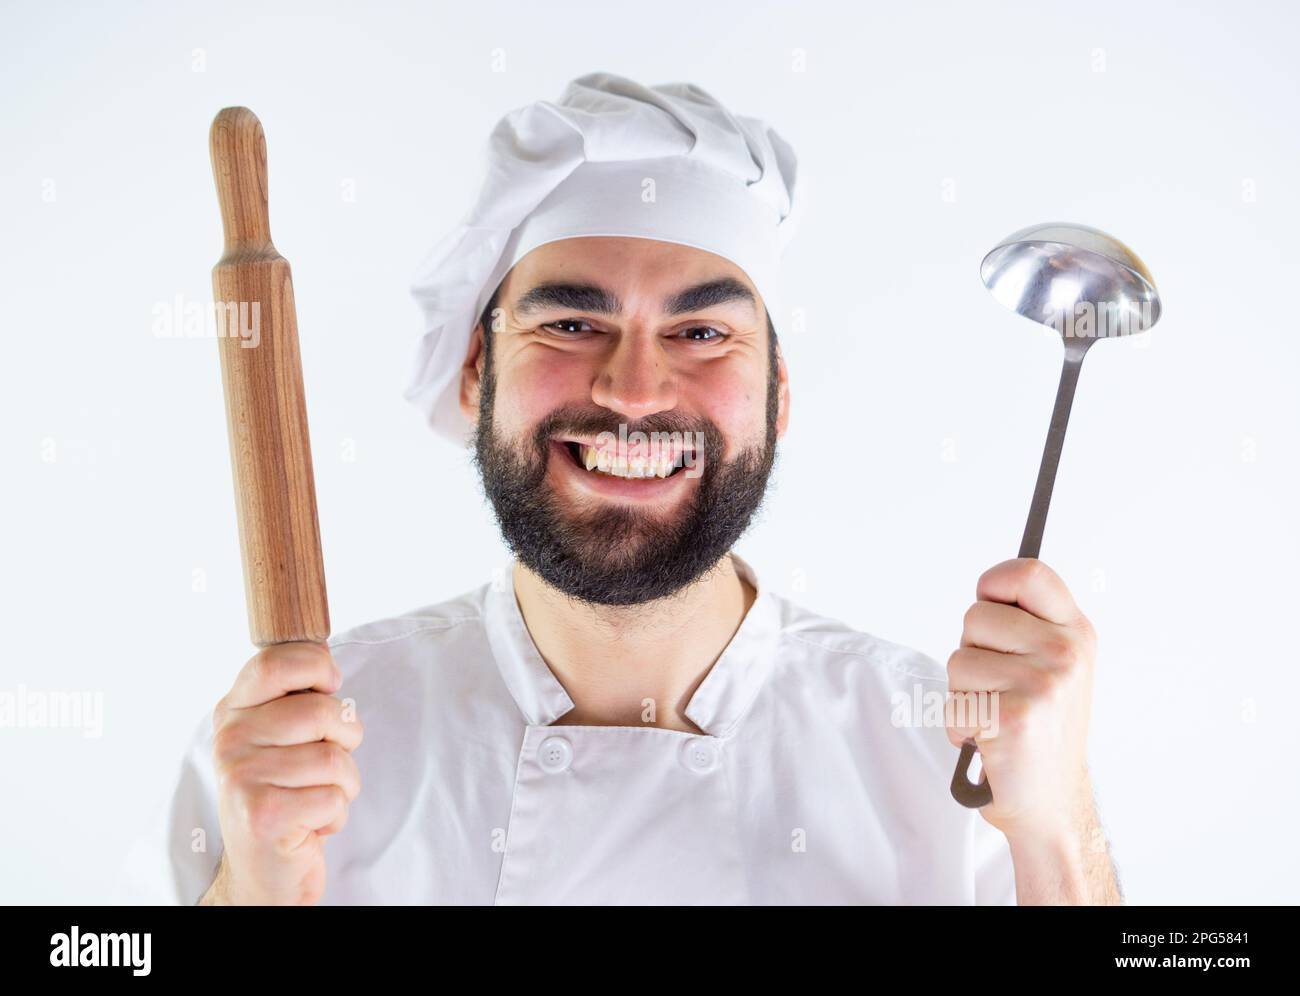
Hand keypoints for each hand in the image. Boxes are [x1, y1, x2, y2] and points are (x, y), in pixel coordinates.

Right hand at [206, 642, 363, 904]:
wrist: (262, 870)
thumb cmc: (285, 792)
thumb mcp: (281, 737)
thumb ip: (296, 697)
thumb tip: (326, 663)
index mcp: (233, 711)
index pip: (276, 662)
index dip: (318, 667)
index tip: (330, 686)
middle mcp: (229, 740)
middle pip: (322, 711)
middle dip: (345, 738)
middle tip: (324, 763)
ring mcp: (242, 777)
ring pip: (335, 758)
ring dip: (343, 784)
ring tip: (316, 797)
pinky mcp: (262, 815)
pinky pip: (334, 797)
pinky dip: (336, 815)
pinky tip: (310, 825)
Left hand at [945, 558, 1096, 842]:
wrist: (1050, 803)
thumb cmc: (1039, 731)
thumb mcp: (1052, 666)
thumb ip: (1027, 625)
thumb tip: (988, 590)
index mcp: (1075, 633)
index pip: (1029, 573)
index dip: (995, 582)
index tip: (988, 602)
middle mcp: (1065, 653)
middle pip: (976, 615)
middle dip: (972, 652)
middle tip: (998, 687)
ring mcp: (1043, 682)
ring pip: (958, 659)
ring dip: (963, 693)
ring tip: (995, 717)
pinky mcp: (1013, 715)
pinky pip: (953, 701)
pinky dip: (959, 725)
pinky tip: (989, 741)